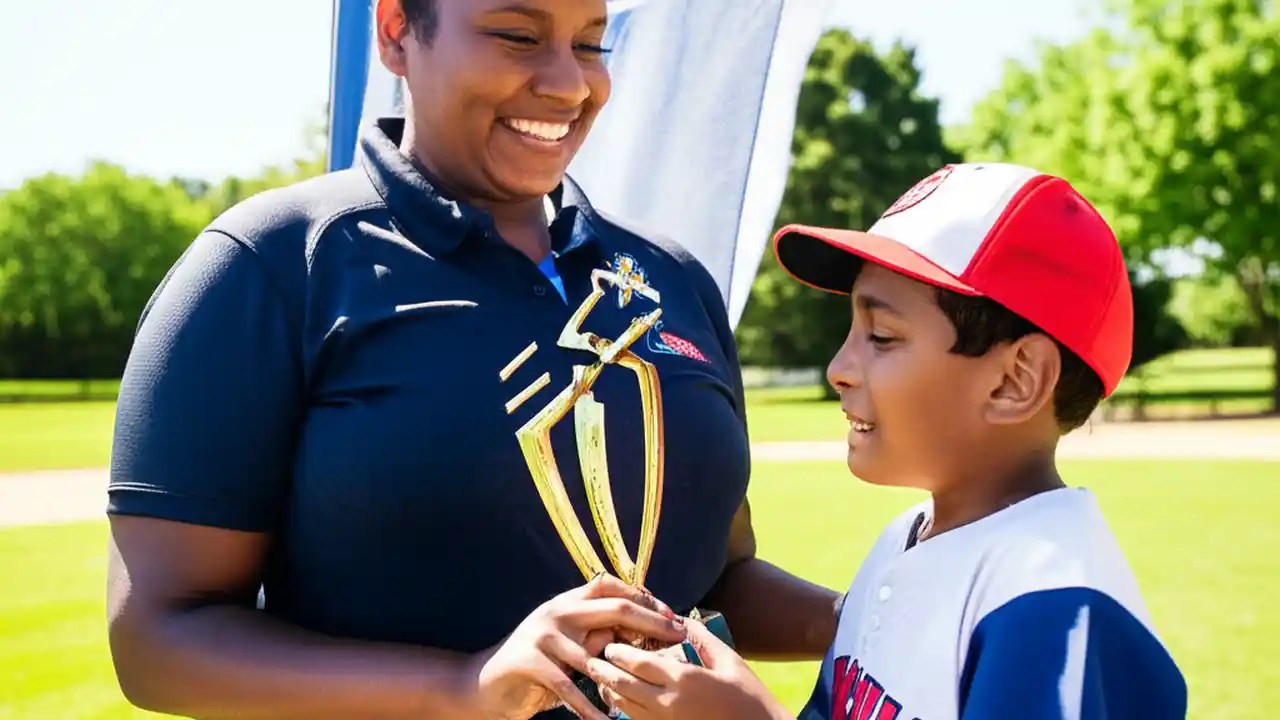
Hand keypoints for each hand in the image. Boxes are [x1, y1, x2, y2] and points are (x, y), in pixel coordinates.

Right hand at [473, 574, 686, 719]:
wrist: (484, 683)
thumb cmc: (533, 664)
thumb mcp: (564, 640)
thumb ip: (592, 630)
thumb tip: (640, 629)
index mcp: (566, 602)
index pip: (610, 585)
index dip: (642, 596)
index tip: (670, 613)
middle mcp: (557, 612)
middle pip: (614, 608)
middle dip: (652, 621)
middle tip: (679, 634)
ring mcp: (544, 635)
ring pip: (597, 654)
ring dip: (627, 673)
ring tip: (653, 686)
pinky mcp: (532, 662)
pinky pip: (570, 688)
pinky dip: (590, 709)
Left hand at [585, 619, 789, 719]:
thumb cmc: (748, 696)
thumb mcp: (729, 660)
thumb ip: (701, 637)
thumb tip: (680, 620)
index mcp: (683, 679)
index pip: (638, 662)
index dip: (619, 652)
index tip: (610, 642)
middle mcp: (668, 703)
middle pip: (622, 685)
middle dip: (604, 670)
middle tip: (593, 657)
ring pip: (624, 706)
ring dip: (609, 690)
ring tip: (600, 676)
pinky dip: (622, 708)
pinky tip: (619, 699)